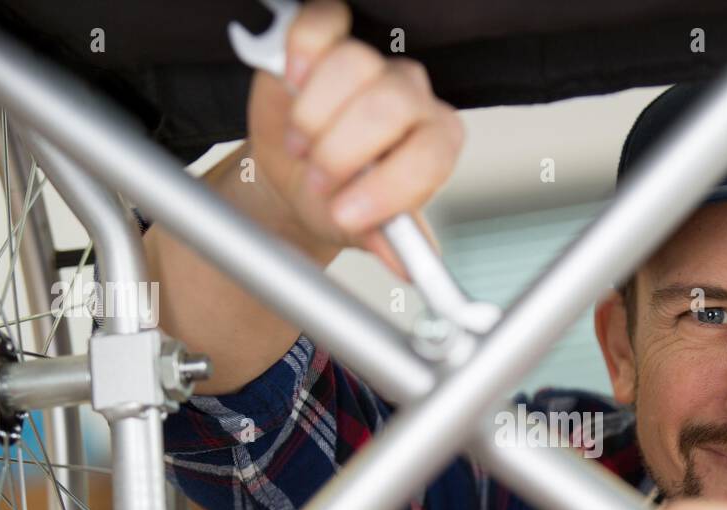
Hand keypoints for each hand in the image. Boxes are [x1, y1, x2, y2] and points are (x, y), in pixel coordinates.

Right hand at [245, 0, 462, 274]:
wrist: (293, 180)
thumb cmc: (335, 199)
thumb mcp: (360, 230)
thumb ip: (388, 242)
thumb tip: (409, 269)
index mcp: (433, 145)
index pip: (429, 155)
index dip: (388, 187)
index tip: (348, 214)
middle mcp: (411, 99)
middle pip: (389, 105)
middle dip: (341, 153)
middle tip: (317, 181)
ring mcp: (372, 65)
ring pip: (353, 65)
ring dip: (314, 115)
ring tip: (301, 145)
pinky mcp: (330, 38)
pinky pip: (324, 21)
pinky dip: (303, 48)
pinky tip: (293, 80)